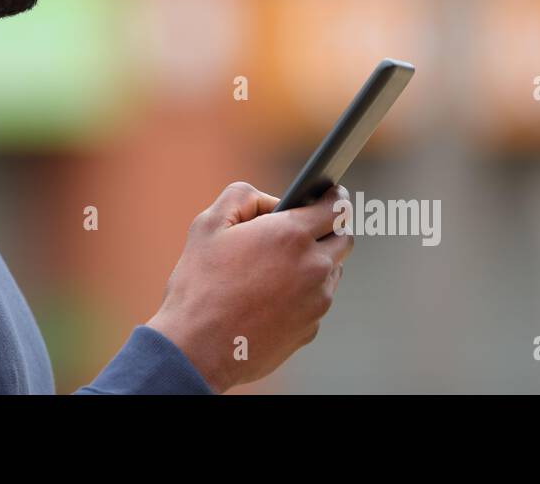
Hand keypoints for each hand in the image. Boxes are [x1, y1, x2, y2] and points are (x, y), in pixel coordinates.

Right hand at [145, 182, 352, 393]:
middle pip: (343, 239)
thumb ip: (243, 196)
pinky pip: (317, 302)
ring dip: (317, 262)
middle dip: (331, 228)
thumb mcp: (208, 223)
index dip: (335, 196)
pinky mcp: (310, 329)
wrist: (196, 348)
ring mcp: (316, 302)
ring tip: (280, 266)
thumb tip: (272, 202)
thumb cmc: (199, 284)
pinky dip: (304, 294)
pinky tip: (272, 298)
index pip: (336, 206)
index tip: (332, 192)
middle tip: (307, 228)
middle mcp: (313, 267)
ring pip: (332, 272)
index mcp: (291, 234)